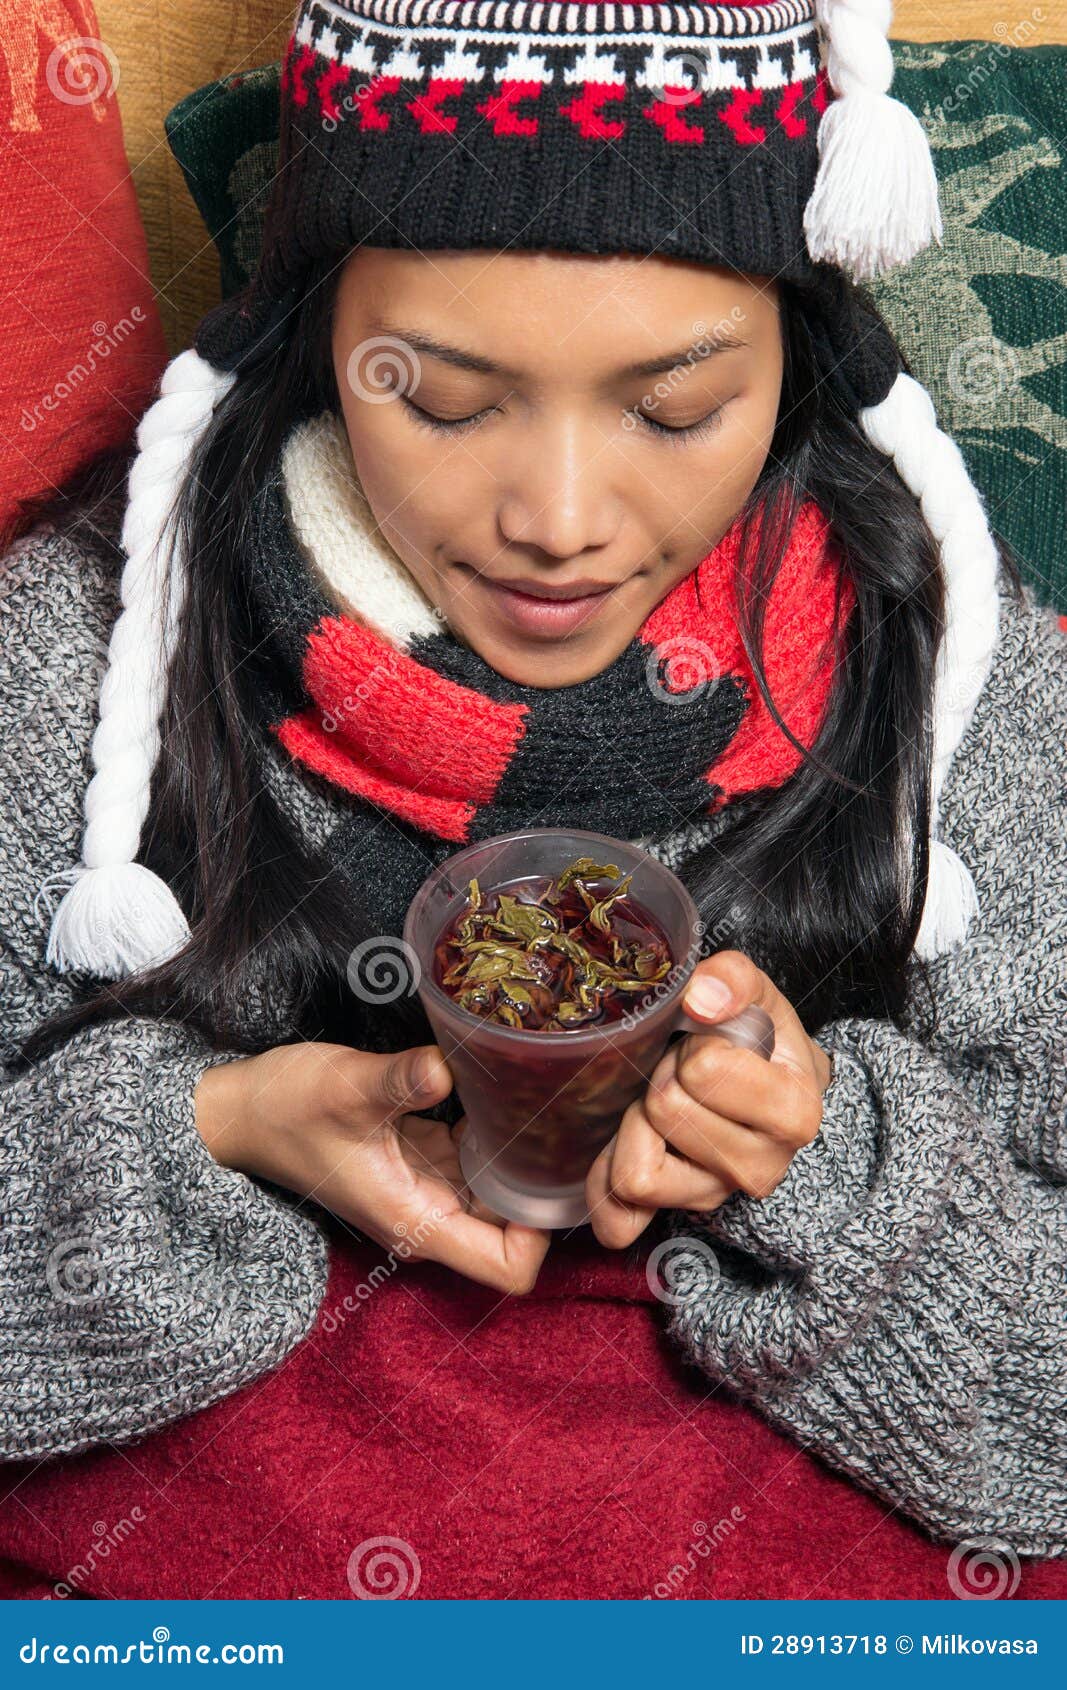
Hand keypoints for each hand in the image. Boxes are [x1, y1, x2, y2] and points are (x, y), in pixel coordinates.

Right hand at [194, 1041, 549, 1293]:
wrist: (241, 1111)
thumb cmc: (286, 1107)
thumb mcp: (346, 1089)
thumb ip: (400, 1082)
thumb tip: (447, 1068)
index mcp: (417, 1222)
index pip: (508, 1267)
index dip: (541, 1231)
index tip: (552, 1167)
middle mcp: (428, 1217)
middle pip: (516, 1230)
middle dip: (543, 1186)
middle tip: (567, 1123)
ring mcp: (427, 1190)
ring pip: (501, 1192)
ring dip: (524, 1157)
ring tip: (546, 1100)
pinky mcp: (423, 1161)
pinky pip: (479, 1159)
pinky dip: (499, 1135)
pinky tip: (507, 1090)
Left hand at [586, 951, 830, 1248]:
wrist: (768, 1086)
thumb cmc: (758, 1039)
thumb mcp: (756, 994)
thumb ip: (733, 980)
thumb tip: (700, 998)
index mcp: (793, 1112)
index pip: (706, 1071)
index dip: (695, 1045)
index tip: (710, 1044)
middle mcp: (762, 1167)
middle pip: (667, 1112)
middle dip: (662, 1077)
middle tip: (680, 1068)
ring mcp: (718, 1196)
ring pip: (639, 1168)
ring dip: (635, 1121)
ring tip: (663, 1099)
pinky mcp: (677, 1214)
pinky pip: (619, 1218)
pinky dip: (606, 1183)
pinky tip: (622, 1145)